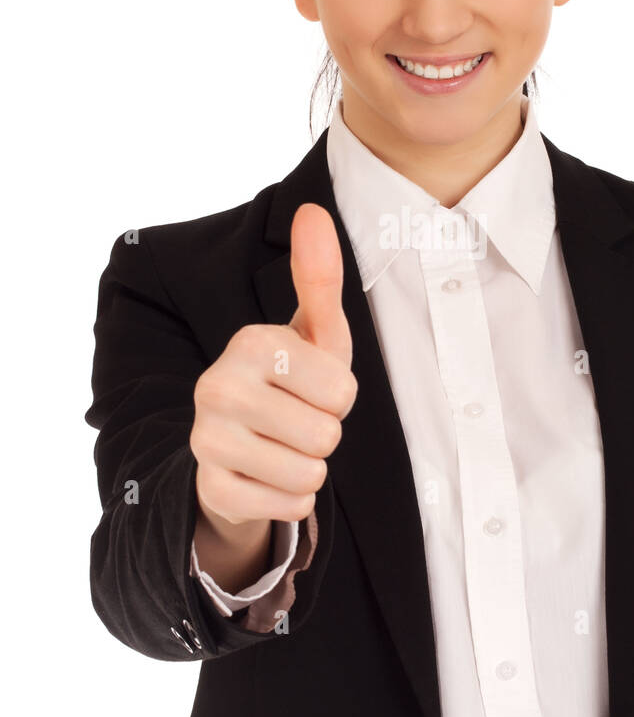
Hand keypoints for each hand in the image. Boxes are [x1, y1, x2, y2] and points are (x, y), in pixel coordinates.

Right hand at [191, 203, 357, 531]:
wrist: (239, 449)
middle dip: (325, 434)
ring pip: (309, 474)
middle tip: (297, 421)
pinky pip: (290, 506)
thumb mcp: (314, 333)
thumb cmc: (290, 382)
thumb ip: (319, 275)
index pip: (343, 392)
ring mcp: (207, 441)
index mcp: (250, 343)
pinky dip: (291, 499)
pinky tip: (268, 477)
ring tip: (284, 447)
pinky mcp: (212, 489)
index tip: (310, 388)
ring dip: (309, 468)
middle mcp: (217, 387)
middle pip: (327, 435)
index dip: (338, 397)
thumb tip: (313, 210)